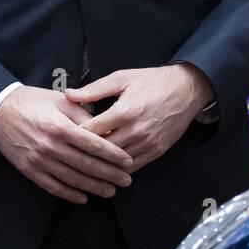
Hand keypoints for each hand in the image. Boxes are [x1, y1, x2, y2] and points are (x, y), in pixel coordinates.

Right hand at [0, 85, 133, 203]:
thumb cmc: (32, 101)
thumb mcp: (60, 100)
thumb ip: (82, 113)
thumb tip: (104, 126)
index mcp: (60, 126)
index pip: (93, 144)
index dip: (113, 155)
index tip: (128, 161)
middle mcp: (50, 145)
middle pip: (86, 164)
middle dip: (109, 174)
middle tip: (126, 180)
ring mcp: (39, 160)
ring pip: (72, 179)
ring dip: (94, 187)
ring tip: (111, 191)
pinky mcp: (29, 170)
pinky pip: (53, 186)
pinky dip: (69, 194)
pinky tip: (83, 197)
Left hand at [65, 65, 213, 172]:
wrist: (186, 90)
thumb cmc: (151, 81)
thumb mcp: (121, 78)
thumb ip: (94, 89)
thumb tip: (68, 94)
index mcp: (123, 112)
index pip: (92, 131)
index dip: (75, 136)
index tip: (62, 138)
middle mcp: (135, 131)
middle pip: (103, 150)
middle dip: (85, 153)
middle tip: (69, 155)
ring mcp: (147, 143)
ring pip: (117, 162)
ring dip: (102, 164)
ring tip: (85, 166)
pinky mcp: (157, 151)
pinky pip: (135, 166)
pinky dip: (120, 169)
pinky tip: (109, 169)